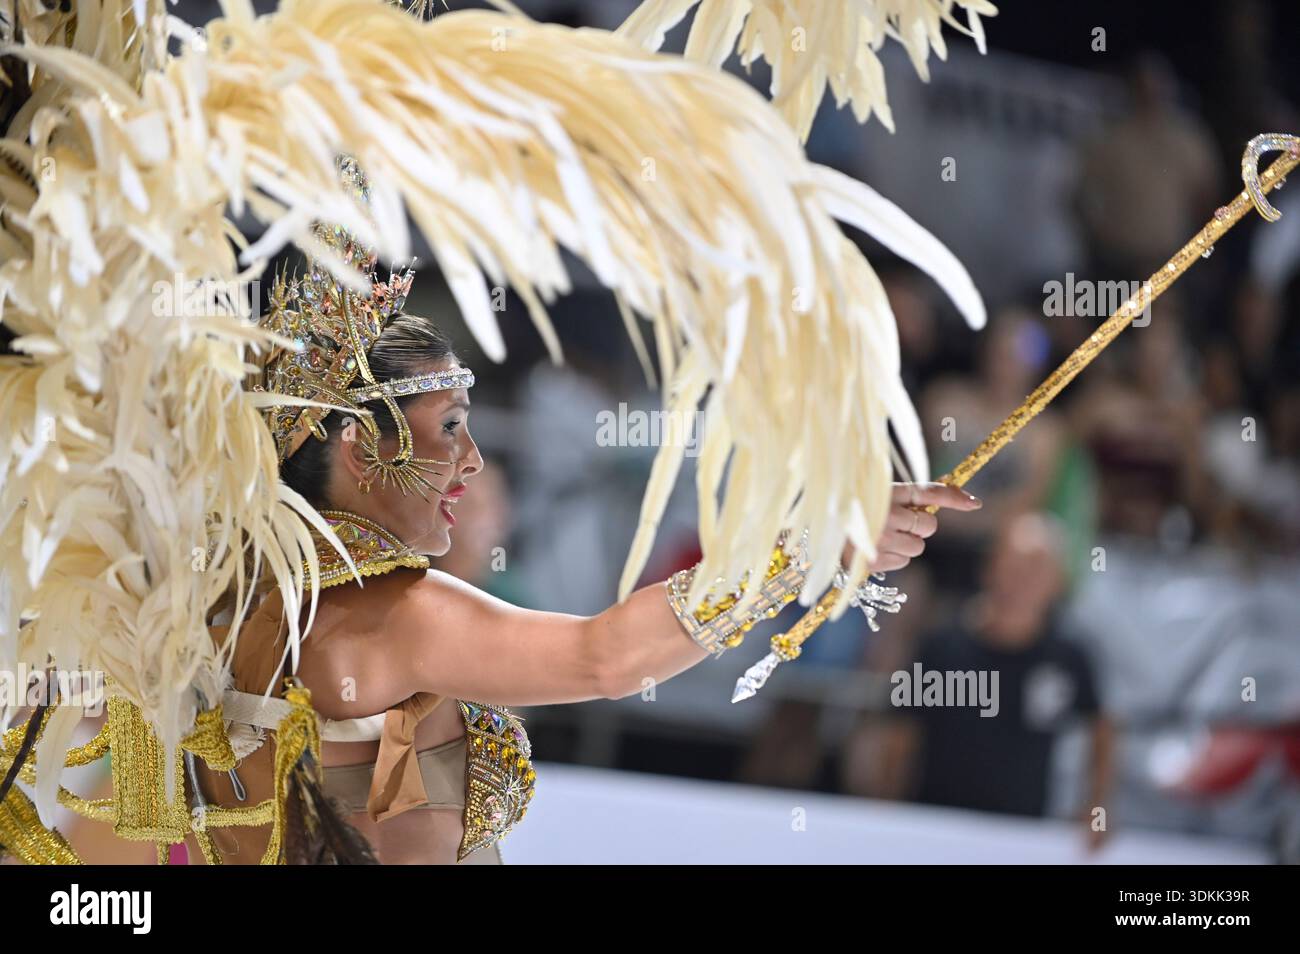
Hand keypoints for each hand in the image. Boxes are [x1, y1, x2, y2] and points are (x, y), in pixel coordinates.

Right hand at [841, 482, 981, 573]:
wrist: (817, 532)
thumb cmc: (854, 509)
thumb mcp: (879, 494)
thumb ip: (913, 495)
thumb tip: (968, 501)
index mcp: (884, 491)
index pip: (928, 492)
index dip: (954, 497)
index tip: (975, 503)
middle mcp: (884, 514)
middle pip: (928, 526)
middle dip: (918, 527)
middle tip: (896, 524)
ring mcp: (879, 540)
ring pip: (917, 548)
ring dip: (905, 544)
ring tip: (881, 537)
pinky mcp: (873, 562)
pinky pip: (903, 562)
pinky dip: (893, 558)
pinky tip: (874, 549)